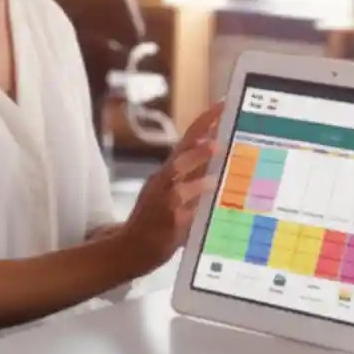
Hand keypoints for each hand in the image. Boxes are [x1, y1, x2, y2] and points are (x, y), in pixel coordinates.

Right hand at [120, 102, 223, 271]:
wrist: (130, 249)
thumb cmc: (156, 223)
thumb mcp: (175, 197)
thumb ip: (195, 181)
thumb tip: (222, 166)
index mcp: (167, 173)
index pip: (187, 140)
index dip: (205, 122)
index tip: (223, 104)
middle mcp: (163, 180)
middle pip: (182, 148)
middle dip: (203, 129)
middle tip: (221, 116)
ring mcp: (163, 198)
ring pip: (178, 171)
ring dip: (196, 158)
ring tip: (214, 147)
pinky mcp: (168, 218)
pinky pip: (185, 202)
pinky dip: (198, 193)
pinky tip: (213, 186)